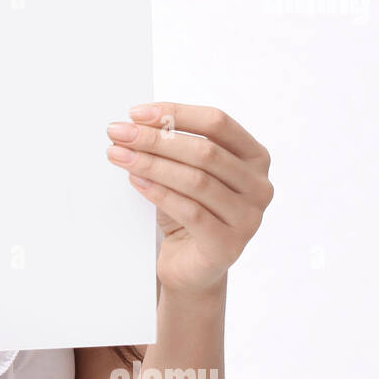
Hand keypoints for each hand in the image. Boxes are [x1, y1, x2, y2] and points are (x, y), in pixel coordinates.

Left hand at [105, 102, 272, 297]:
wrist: (190, 266)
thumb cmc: (188, 212)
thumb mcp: (184, 172)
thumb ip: (173, 146)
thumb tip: (135, 123)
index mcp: (254, 157)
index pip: (217, 123)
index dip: (175, 113)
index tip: (136, 113)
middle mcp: (258, 186)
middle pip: (205, 151)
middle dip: (156, 139)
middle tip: (119, 133)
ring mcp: (248, 217)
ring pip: (196, 180)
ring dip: (151, 163)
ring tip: (119, 155)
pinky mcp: (228, 244)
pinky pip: (190, 211)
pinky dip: (158, 192)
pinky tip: (135, 180)